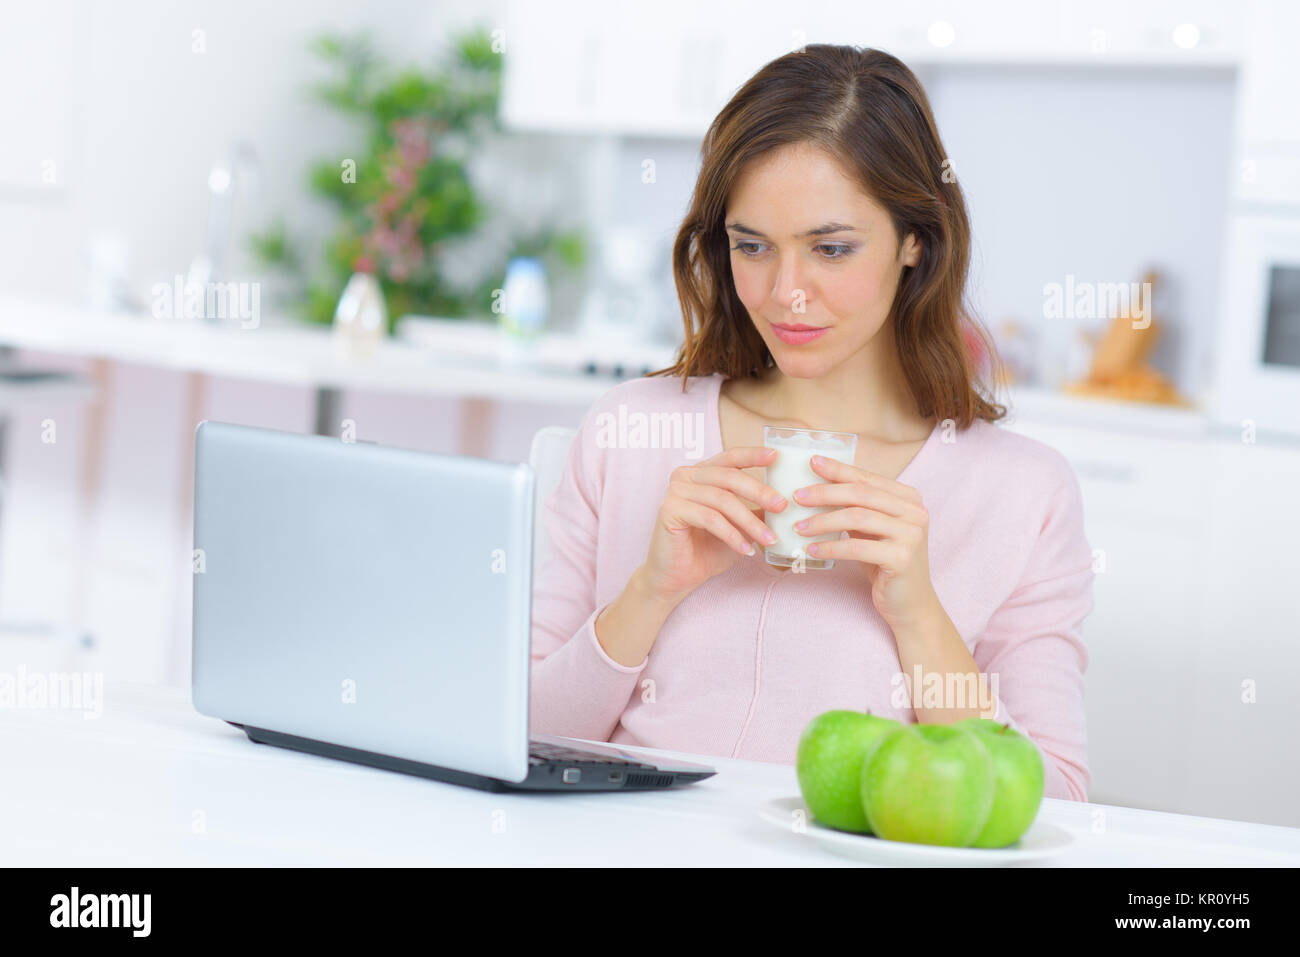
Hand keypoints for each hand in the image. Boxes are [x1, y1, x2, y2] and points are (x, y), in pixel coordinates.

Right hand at [640, 446, 786, 603]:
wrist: (678, 578)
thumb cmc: (707, 550)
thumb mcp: (739, 526)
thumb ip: (755, 510)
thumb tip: (784, 501)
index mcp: (700, 473)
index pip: (729, 459)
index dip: (752, 455)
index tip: (775, 456)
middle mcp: (685, 476)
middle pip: (729, 477)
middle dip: (759, 492)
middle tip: (782, 506)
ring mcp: (675, 491)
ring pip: (722, 500)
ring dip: (750, 522)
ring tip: (769, 539)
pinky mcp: (670, 510)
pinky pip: (710, 519)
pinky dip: (732, 535)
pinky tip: (746, 550)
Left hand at [791, 454, 937, 628]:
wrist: (910, 604)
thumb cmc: (885, 564)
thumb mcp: (871, 531)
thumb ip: (856, 508)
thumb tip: (817, 488)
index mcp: (909, 499)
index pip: (868, 478)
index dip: (839, 470)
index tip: (812, 462)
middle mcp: (915, 512)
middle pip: (862, 494)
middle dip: (825, 493)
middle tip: (797, 497)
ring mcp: (911, 535)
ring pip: (857, 518)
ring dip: (823, 521)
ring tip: (798, 527)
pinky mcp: (902, 558)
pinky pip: (857, 547)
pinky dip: (830, 547)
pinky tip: (811, 550)